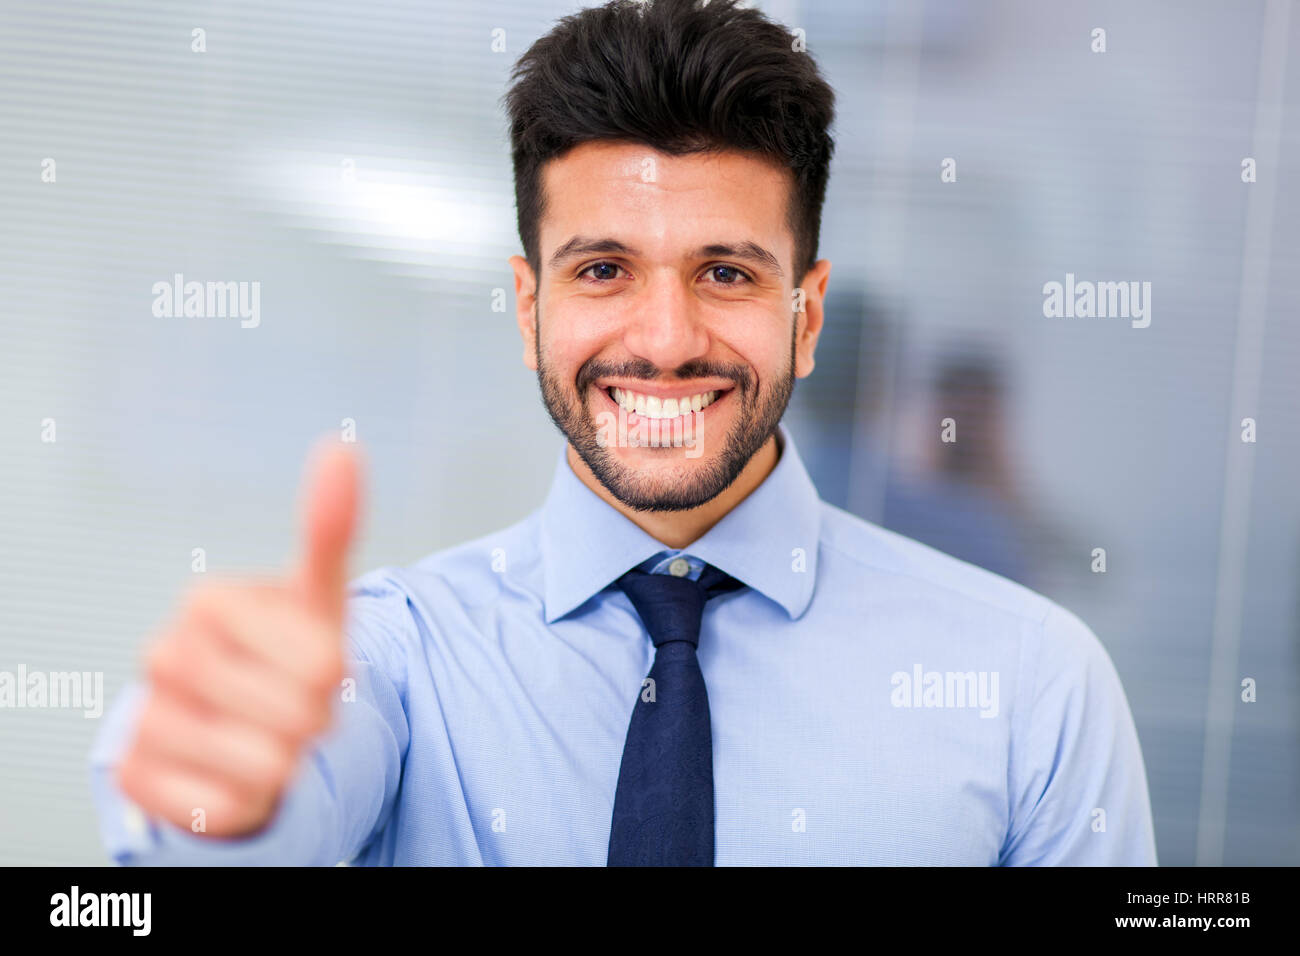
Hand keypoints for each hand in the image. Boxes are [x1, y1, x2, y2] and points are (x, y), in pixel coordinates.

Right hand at [116, 438, 362, 837]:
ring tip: (262, 738)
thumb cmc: (284, 659)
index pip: (326, 663)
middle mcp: (164, 652)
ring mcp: (144, 715)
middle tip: (291, 708)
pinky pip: (229, 806)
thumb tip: (341, 446)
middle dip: (315, 723)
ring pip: (268, 767)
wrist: (235, 728)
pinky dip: (246, 801)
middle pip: (299, 717)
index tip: (315, 665)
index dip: (339, 676)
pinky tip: (228, 774)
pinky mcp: (135, 778)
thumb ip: (329, 528)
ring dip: (284, 765)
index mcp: (209, 600)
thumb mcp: (317, 598)